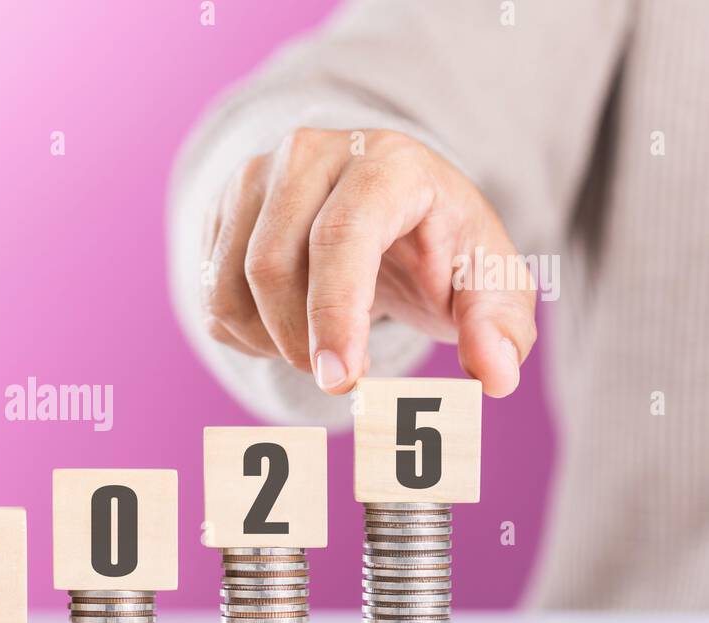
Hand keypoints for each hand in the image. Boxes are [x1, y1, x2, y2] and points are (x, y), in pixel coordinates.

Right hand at [201, 128, 535, 397]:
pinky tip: (288, 326)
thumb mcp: (486, 279)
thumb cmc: (437, 246)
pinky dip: (245, 334)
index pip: (341, 237)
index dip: (335, 314)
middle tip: (341, 377)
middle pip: (271, 266)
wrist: (385, 204)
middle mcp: (309, 155)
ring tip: (317, 347)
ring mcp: (255, 177)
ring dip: (269, 343)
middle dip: (300, 342)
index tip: (341, 380)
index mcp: (386, 163)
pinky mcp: (221, 208)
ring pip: (229, 285)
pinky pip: (210, 293)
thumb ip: (499, 326)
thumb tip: (494, 376)